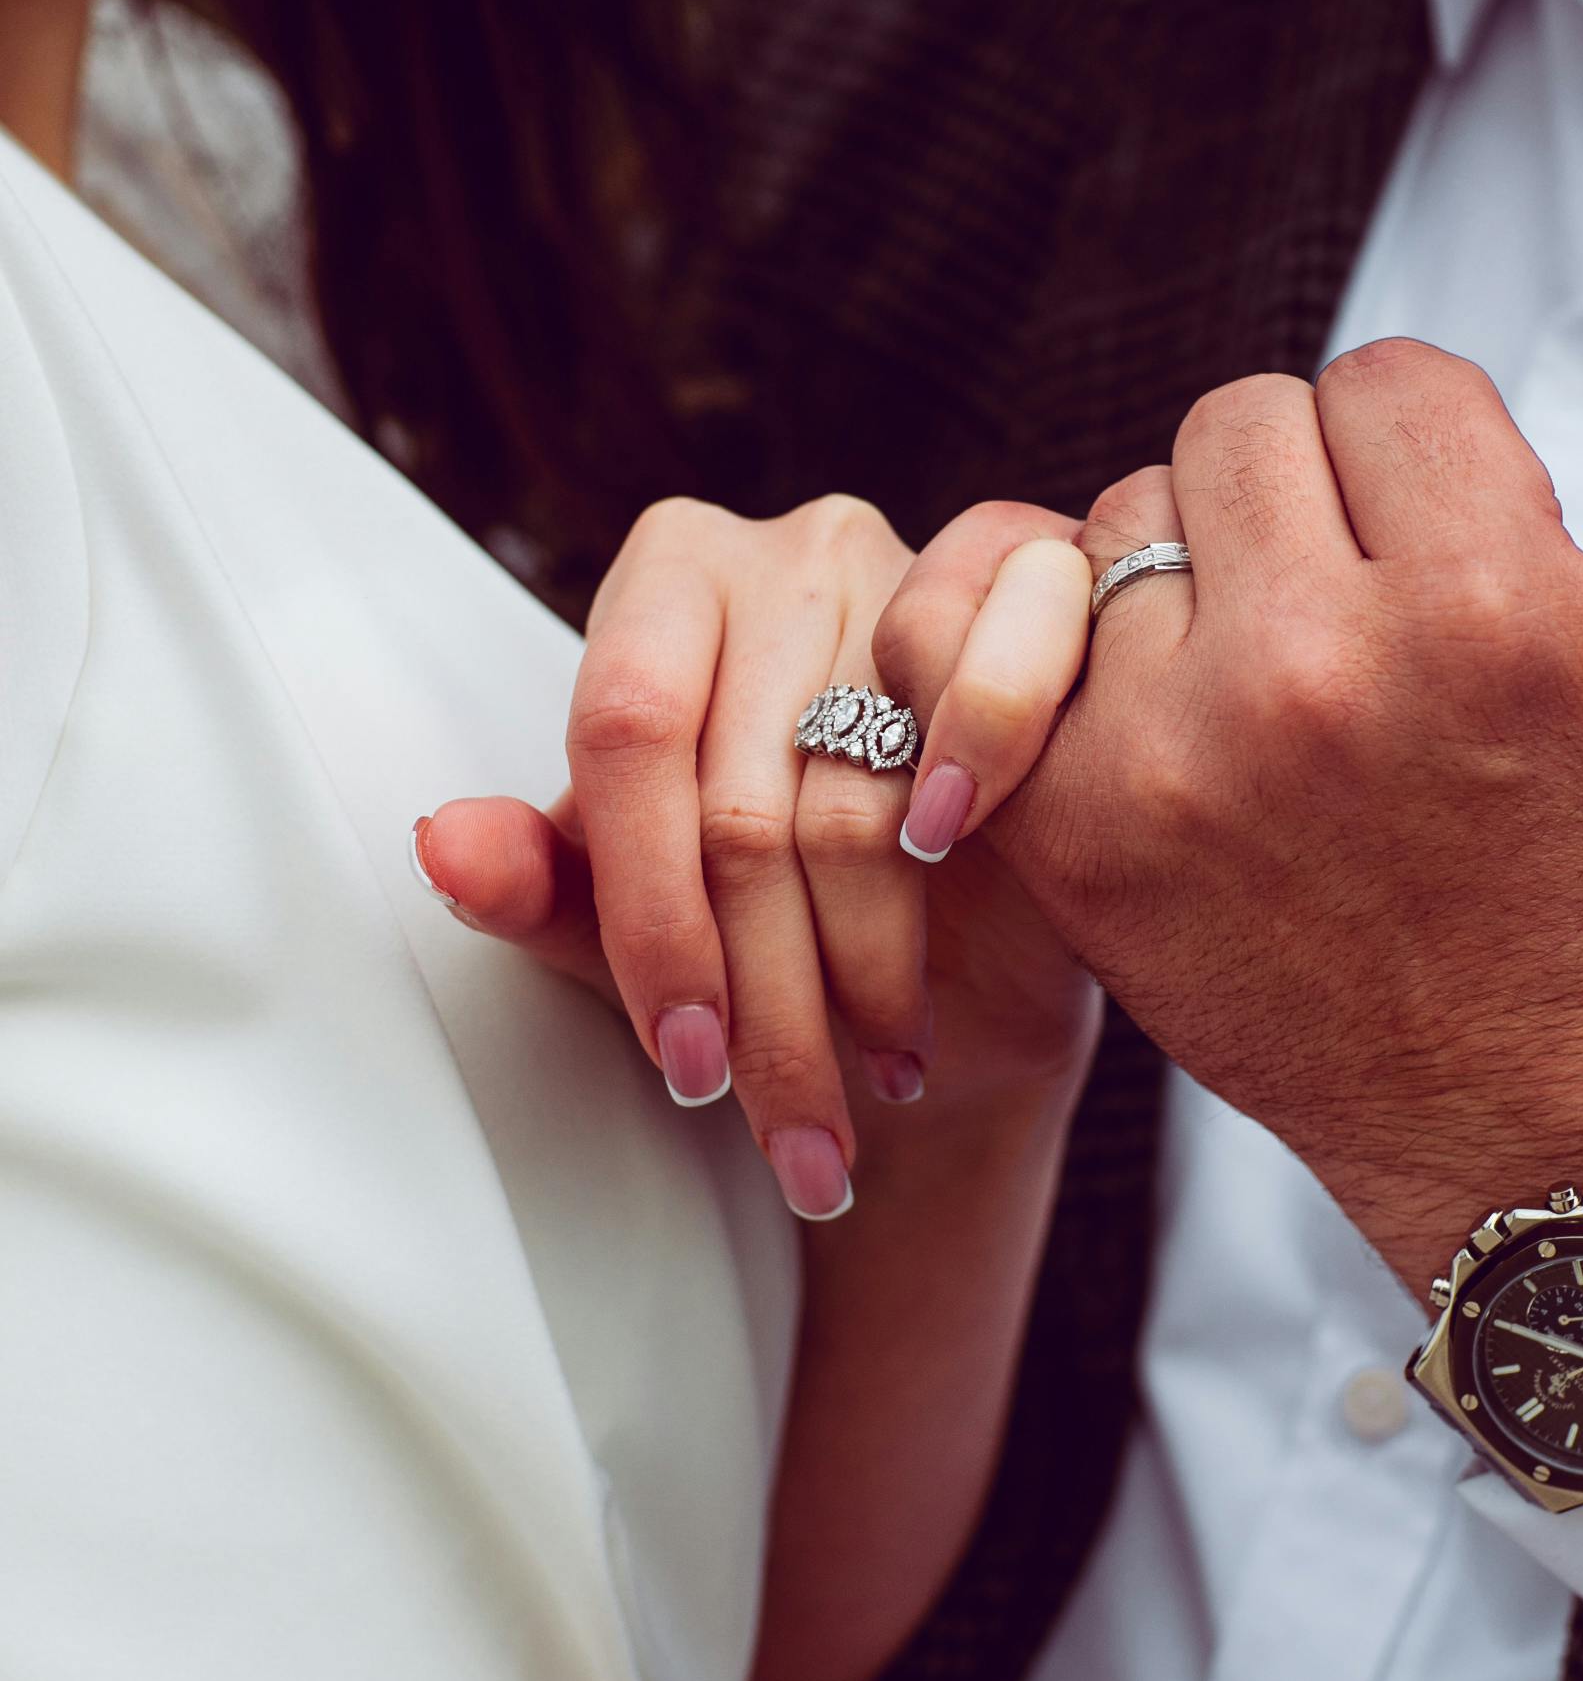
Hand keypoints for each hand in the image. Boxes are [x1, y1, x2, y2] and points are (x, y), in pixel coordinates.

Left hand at [417, 497, 1099, 1217]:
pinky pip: (985, 767)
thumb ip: (541, 885)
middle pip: (744, 796)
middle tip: (776, 1128)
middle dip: (758, 1000)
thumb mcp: (633, 917)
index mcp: (668, 578)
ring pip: (860, 819)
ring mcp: (919, 576)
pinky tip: (930, 1005)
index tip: (683, 1057)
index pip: (628, 730)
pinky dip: (952, 909)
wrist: (961, 951)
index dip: (650, 915)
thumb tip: (447, 847)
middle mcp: (791, 552)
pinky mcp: (1036, 636)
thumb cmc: (771, 913)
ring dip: (854, 992)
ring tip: (853, 1100)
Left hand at [877, 145, 1582, 1294]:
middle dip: (1310, 493)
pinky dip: (1067, 648)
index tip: (1466, 556)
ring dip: (1196, 566)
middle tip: (1372, 606)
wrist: (1553, 1110)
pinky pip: (1003, 632)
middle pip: (1233, 424)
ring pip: (1125, 518)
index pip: (1379, 378)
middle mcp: (1312, 675)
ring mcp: (1172, 761)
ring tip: (1285, 674)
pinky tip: (1164, 705)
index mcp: (1487, 603)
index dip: (1435, 456)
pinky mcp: (1075, 835)